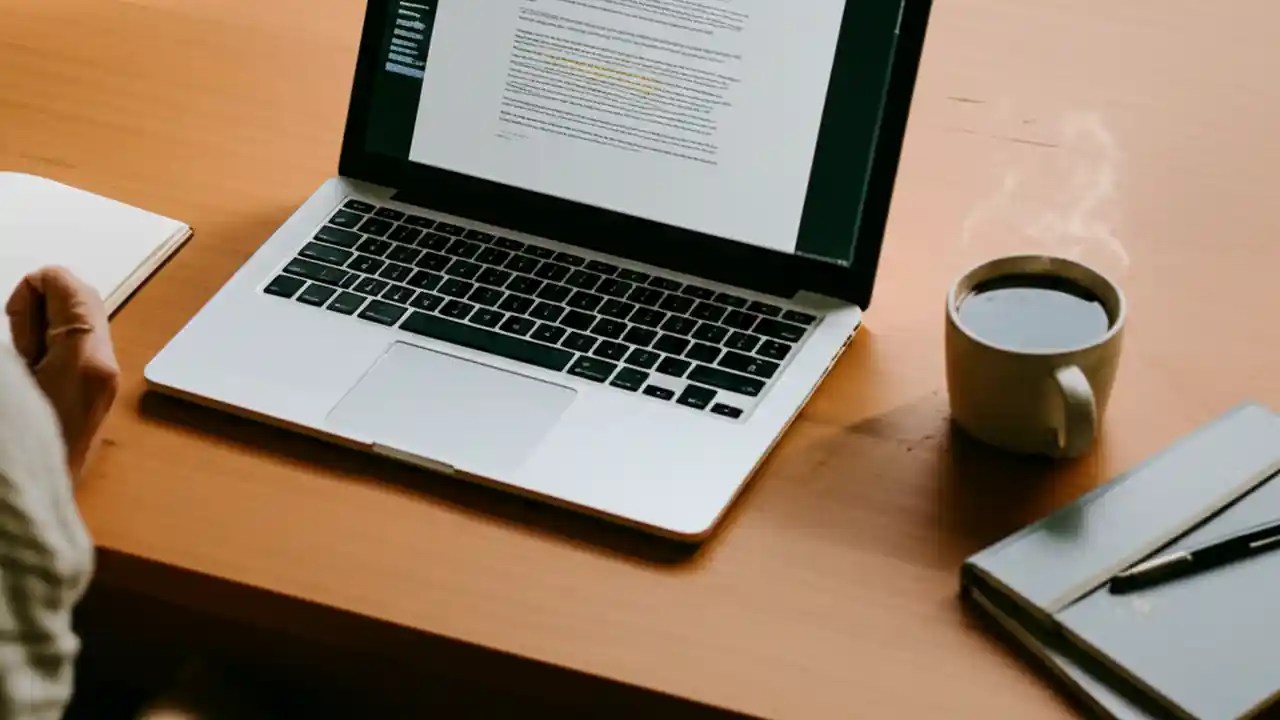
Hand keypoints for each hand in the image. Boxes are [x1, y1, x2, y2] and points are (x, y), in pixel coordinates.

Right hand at [6, 266, 119, 476]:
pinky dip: (50, 348)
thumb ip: (17, 335)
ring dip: (42, 330)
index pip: (67, 285)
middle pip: (78, 298)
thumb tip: (28, 302)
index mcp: (84, 358)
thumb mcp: (6, 380)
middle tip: (18, 348)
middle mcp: (104, 366)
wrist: (31, 506)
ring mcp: (105, 380)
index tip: (12, 323)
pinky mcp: (98, 392)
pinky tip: (31, 379)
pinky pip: (77, 346)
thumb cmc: (14, 449)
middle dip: (38, 307)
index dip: (30, 291)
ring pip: (77, 322)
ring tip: (23, 370)